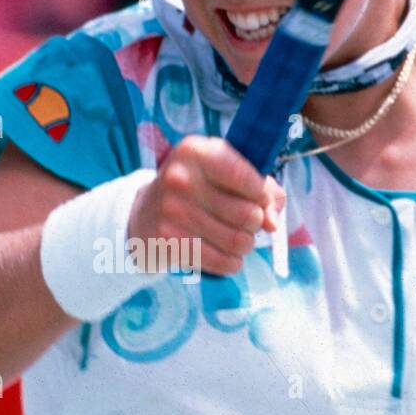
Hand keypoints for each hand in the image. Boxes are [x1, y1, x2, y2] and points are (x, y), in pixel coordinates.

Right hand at [128, 136, 284, 277]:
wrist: (143, 215)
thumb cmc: (194, 190)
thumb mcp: (221, 173)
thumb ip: (259, 188)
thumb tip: (273, 223)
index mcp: (195, 151)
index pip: (247, 177)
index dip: (264, 195)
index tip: (260, 201)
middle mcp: (181, 179)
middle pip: (248, 214)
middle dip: (255, 223)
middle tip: (245, 222)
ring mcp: (172, 212)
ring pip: (239, 241)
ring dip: (245, 244)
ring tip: (236, 238)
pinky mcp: (170, 242)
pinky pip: (223, 262)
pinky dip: (232, 263)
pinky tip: (225, 255)